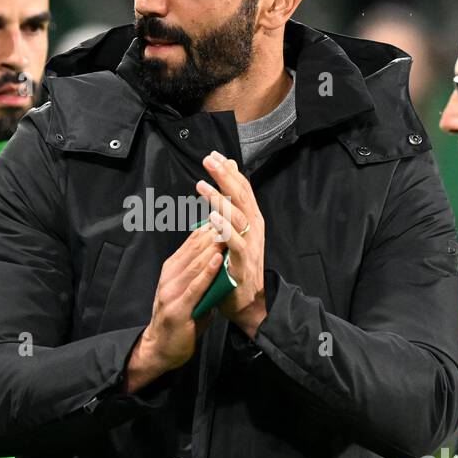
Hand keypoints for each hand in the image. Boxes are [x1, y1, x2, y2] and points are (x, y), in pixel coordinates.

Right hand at [124, 224, 222, 392]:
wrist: (161, 348)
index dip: (212, 225)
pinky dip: (208, 272)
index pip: (193, 242)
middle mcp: (169, 276)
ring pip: (195, 263)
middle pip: (195, 248)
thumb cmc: (181, 319)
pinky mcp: (177, 308)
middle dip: (215, 230)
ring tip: (230, 231)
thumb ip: (201, 273)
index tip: (229, 210)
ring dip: (214, 246)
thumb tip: (219, 253)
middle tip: (233, 213)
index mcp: (172, 269)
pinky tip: (219, 259)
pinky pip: (195, 286)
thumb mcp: (191, 290)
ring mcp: (171, 291)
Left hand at [197, 150, 266, 337]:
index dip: (229, 172)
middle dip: (225, 177)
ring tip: (202, 186)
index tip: (215, 156)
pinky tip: (212, 218)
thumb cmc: (237, 265)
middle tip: (209, 160)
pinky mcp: (243, 263)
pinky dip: (225, 229)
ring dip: (220, 200)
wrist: (248, 302)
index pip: (242, 189)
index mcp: (252, 220)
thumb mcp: (235, 234)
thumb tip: (225, 184)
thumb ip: (231, 209)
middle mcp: (255, 229)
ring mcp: (250, 245)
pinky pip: (235, 243)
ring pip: (238, 217)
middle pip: (241, 197)